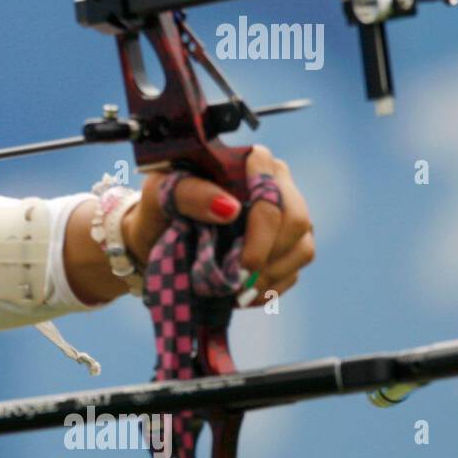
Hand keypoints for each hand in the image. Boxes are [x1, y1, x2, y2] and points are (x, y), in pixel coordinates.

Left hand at [121, 145, 314, 306]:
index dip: (263, 228)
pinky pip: (294, 270)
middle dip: (266, 256)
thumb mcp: (159, 194)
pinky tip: (243, 295)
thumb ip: (188, 192)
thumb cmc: (159, 208)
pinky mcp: (287, 246)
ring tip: (235, 290)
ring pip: (303, 247)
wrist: (155, 238)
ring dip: (269, 276)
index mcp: (250, 162)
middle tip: (237, 280)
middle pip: (296, 220)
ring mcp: (286, 216)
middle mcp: (276, 184)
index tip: (242, 261)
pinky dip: (270, 288)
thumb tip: (229, 208)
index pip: (272, 190)